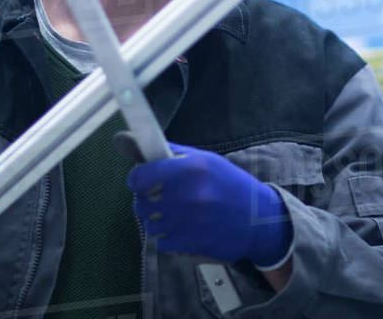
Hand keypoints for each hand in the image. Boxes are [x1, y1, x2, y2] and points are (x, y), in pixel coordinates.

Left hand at [125, 141, 292, 266]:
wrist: (259, 218)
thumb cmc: (229, 184)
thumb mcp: (204, 160)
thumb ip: (166, 152)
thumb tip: (123, 139)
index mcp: (191, 168)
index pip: (140, 176)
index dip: (138, 179)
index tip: (144, 180)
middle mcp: (189, 194)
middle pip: (141, 204)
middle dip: (148, 201)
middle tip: (164, 197)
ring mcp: (191, 221)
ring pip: (151, 225)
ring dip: (160, 220)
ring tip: (179, 213)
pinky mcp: (193, 243)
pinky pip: (163, 242)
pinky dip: (171, 237)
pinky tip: (186, 227)